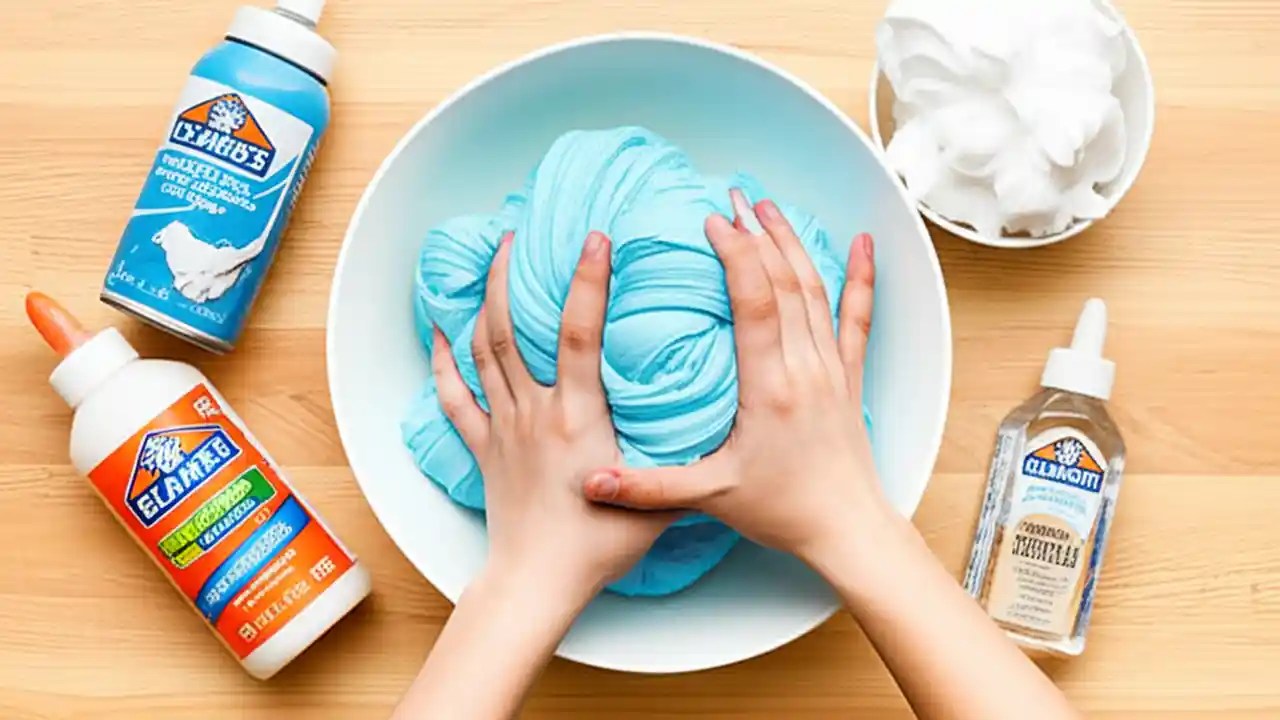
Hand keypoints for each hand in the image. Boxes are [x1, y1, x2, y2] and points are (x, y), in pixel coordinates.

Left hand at [432, 230, 675, 596]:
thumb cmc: (600, 546)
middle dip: (511, 275)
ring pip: (483, 352)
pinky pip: (455, 397)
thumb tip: (713, 421)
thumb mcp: (660, 499)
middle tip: (517, 235)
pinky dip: (442, 361)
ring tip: (488, 263)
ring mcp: (504, 427)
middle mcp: (536, 411)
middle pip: (512, 329)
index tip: (594, 239)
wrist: (538, 582)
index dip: (586, 282)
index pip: (578, 333)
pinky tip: (438, 332)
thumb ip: (681, 457)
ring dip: (481, 302)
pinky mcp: (483, 447)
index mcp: (580, 416)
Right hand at [581, 192, 889, 565]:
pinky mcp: (847, 377)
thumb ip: (647, 487)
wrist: (846, 530)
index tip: (712, 221)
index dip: (736, 255)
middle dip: (758, 233)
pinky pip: (857, 317)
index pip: (754, 303)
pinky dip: (862, 277)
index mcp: (768, 388)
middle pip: (785, 282)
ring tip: (769, 207)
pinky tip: (864, 244)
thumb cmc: (781, 512)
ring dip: (792, 244)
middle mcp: (804, 368)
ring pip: (815, 290)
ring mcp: (830, 369)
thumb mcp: (709, 497)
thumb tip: (589, 481)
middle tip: (731, 196)